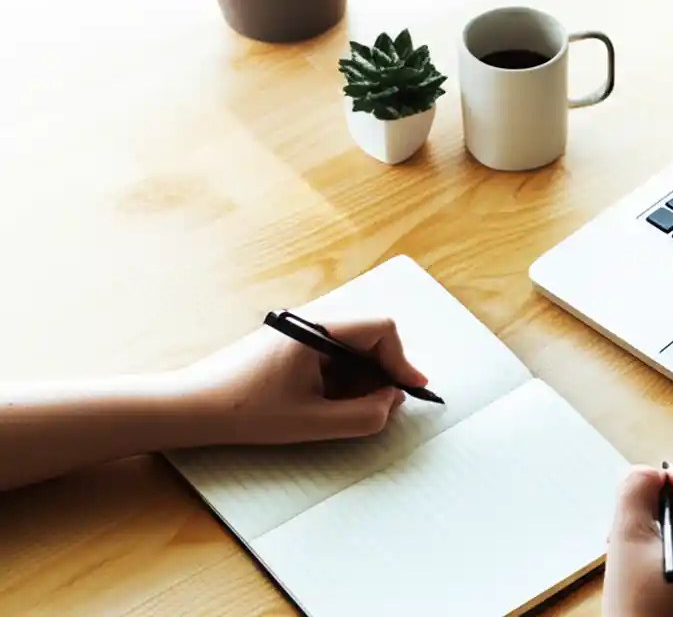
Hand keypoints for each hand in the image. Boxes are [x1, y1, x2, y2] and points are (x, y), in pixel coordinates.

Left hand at [187, 317, 429, 444]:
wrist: (190, 408)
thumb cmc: (245, 412)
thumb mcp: (313, 422)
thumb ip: (364, 415)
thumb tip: (391, 401)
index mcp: (317, 329)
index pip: (381, 329)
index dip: (402, 360)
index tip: (411, 389)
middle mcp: (310, 322)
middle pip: (369, 336)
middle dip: (381, 372)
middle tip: (380, 406)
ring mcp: (298, 332)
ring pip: (351, 348)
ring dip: (360, 379)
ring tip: (345, 410)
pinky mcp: (288, 345)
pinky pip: (330, 355)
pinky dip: (340, 379)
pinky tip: (324, 405)